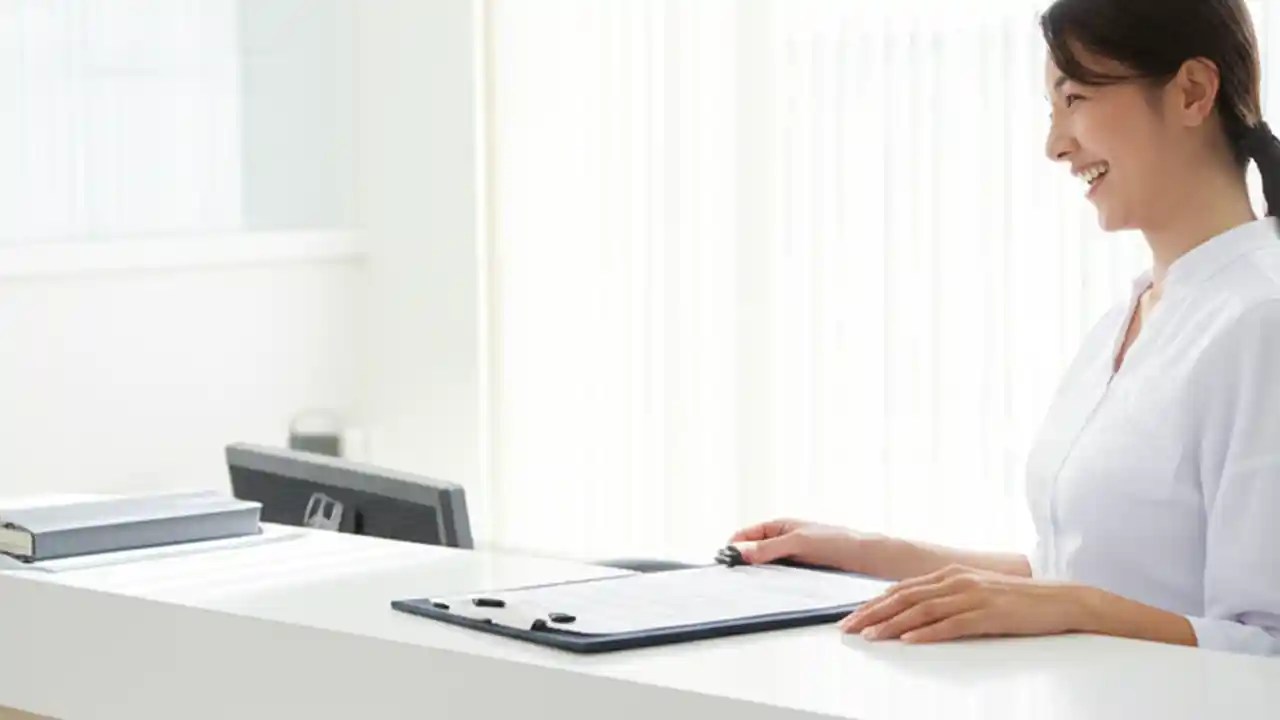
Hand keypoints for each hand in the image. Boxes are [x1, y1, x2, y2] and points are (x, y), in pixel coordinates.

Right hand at [728, 519, 867, 571]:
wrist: (863, 558)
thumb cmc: (835, 542)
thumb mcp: (797, 542)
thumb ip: (768, 548)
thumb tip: (740, 552)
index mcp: (778, 525)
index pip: (745, 534)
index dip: (733, 546)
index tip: (724, 561)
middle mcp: (782, 539)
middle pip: (752, 550)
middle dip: (742, 561)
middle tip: (733, 577)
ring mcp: (790, 556)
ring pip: (763, 565)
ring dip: (756, 573)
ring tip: (748, 585)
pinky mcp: (799, 571)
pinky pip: (777, 576)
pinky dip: (769, 581)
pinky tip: (767, 590)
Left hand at [838, 564, 1084, 642]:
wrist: (1060, 599)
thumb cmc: (1017, 599)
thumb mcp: (975, 591)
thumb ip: (945, 597)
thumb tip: (913, 612)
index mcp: (950, 574)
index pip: (902, 589)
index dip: (874, 603)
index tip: (851, 616)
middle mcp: (957, 580)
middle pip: (904, 598)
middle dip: (872, 613)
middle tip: (847, 628)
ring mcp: (972, 596)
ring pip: (922, 611)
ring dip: (891, 624)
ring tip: (869, 636)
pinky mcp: (988, 614)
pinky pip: (951, 625)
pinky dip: (927, 633)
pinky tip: (909, 641)